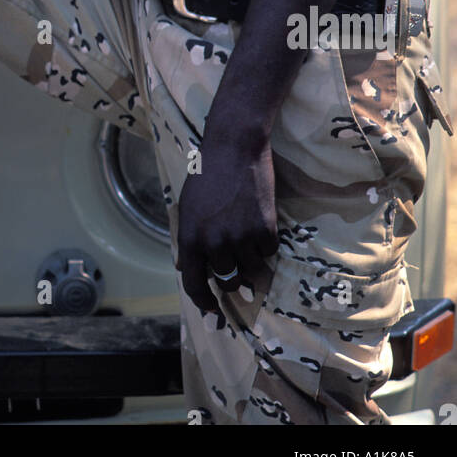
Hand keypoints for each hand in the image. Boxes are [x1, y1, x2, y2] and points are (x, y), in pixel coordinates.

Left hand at [176, 126, 277, 317]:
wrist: (233, 147)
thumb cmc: (206, 175)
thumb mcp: (187, 208)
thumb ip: (189, 240)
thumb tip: (187, 270)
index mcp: (190, 239)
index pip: (194, 285)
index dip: (204, 301)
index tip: (213, 309)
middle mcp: (214, 243)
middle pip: (228, 281)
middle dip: (232, 275)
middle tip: (235, 258)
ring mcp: (240, 238)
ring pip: (251, 269)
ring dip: (250, 256)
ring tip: (245, 227)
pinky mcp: (265, 230)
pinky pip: (268, 252)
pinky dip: (265, 242)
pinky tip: (258, 218)